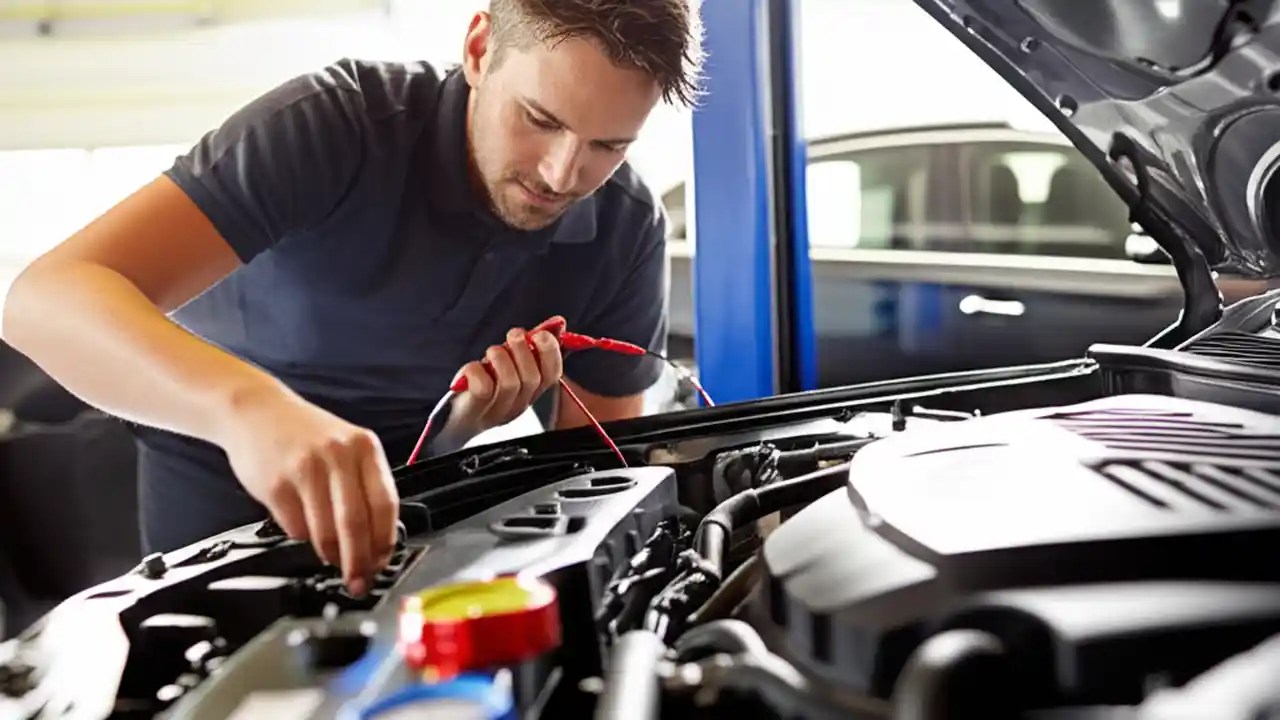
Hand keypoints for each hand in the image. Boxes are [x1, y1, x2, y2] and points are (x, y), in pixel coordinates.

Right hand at [216, 385, 399, 595]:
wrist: (255, 411)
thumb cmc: (305, 435)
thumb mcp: (346, 446)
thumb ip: (363, 484)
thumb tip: (376, 539)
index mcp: (364, 447)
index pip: (385, 504)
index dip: (385, 541)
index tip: (382, 563)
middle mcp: (337, 455)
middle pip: (356, 524)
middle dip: (359, 561)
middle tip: (358, 580)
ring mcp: (305, 469)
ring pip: (325, 531)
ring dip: (331, 554)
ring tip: (332, 558)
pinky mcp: (275, 485)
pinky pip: (295, 527)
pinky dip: (302, 537)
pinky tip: (303, 528)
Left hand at [438, 316, 565, 447]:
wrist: (455, 420)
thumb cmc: (483, 385)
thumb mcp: (508, 365)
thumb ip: (528, 348)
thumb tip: (554, 324)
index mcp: (531, 392)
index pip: (552, 375)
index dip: (551, 352)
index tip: (542, 334)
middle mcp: (518, 404)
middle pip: (532, 378)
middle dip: (523, 350)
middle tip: (514, 334)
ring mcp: (498, 411)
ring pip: (510, 383)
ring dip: (501, 358)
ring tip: (491, 351)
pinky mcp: (476, 410)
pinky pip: (482, 387)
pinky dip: (476, 369)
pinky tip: (473, 367)